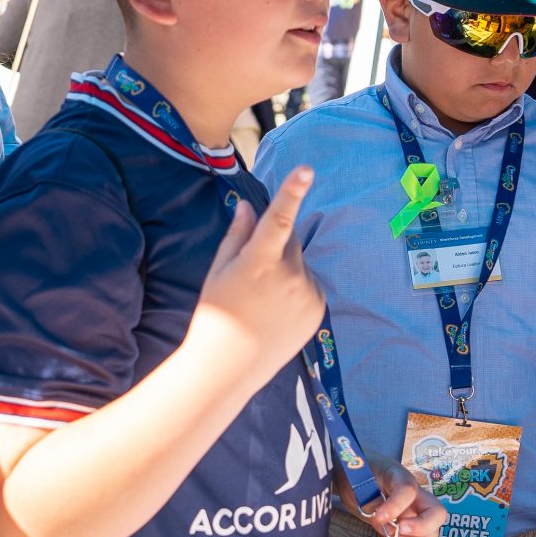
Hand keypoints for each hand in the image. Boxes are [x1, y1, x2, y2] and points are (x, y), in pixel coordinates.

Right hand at [187, 168, 324, 371]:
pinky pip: (309, 284)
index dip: (292, 191)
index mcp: (258, 262)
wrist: (230, 367)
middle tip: (252, 270)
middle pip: (289, 239)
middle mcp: (288, 276)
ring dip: (285, 269)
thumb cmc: (216, 315)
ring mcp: (307, 293)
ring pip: (299, 263)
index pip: (278, 219)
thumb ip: (236, 235)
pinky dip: (296, 288)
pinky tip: (275, 311)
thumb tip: (247, 206)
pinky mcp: (318, 308)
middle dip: (274, 244)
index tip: (306, 169)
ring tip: (262, 300)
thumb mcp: (218, 271)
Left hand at [359, 457, 444, 536]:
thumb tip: (384, 520)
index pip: (408, 490)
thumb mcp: (358, 484)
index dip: (396, 506)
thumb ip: (372, 501)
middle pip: (437, 512)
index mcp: (400, 477)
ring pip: (432, 532)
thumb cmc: (358, 476)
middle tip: (400, 531)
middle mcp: (415, 496)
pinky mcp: (410, 527)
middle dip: (422, 527)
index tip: (378, 518)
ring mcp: (416, 513)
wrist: (356, 479)